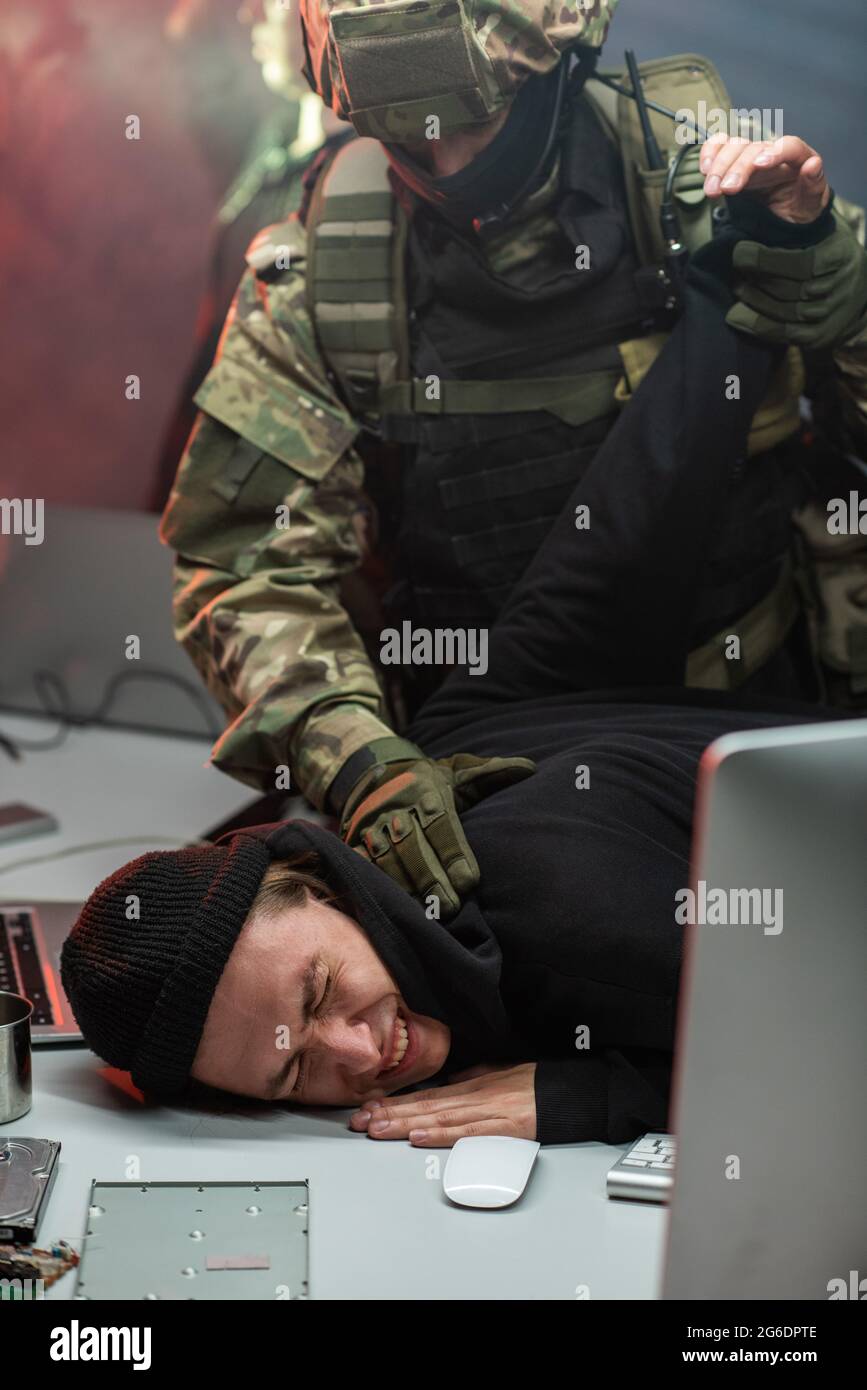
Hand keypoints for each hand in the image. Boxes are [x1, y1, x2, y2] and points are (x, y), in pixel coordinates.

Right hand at [342, 749, 534, 917]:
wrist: (369, 769)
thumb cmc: (426, 779)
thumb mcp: (457, 771)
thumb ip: (489, 774)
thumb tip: (529, 769)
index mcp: (424, 790)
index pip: (440, 823)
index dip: (454, 853)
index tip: (470, 881)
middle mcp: (395, 807)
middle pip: (412, 846)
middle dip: (431, 877)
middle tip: (451, 907)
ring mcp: (371, 825)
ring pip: (386, 859)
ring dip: (405, 887)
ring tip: (426, 914)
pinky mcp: (353, 840)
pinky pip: (360, 864)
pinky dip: (374, 884)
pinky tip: (391, 905)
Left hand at [349, 1062, 537, 1146]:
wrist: (570, 1093)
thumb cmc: (537, 1085)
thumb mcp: (499, 1075)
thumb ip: (472, 1079)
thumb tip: (447, 1084)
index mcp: (472, 1086)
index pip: (426, 1095)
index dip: (395, 1103)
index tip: (369, 1108)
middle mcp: (475, 1097)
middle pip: (425, 1107)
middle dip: (389, 1115)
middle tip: (360, 1122)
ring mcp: (488, 1113)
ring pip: (438, 1118)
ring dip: (404, 1125)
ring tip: (377, 1130)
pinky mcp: (503, 1128)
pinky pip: (466, 1134)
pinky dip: (440, 1135)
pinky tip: (418, 1138)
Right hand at [701, 134, 830, 224]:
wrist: (788, 216)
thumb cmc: (802, 208)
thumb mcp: (813, 204)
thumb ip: (815, 184)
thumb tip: (814, 164)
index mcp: (799, 158)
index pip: (789, 146)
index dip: (774, 152)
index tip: (759, 165)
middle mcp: (774, 152)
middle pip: (753, 148)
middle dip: (737, 167)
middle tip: (724, 190)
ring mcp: (753, 155)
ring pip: (734, 147)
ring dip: (719, 166)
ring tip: (711, 189)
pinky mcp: (735, 162)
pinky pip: (720, 147)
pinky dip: (709, 153)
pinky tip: (704, 169)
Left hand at [725, 215, 866, 350]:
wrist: (860, 297)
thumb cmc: (834, 254)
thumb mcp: (829, 228)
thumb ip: (810, 208)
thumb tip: (800, 171)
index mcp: (839, 256)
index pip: (801, 263)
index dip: (765, 260)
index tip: (739, 251)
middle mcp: (838, 288)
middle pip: (788, 289)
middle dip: (755, 280)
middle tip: (734, 270)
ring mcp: (828, 315)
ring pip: (782, 312)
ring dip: (752, 300)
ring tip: (736, 287)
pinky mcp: (817, 336)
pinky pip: (780, 333)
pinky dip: (754, 325)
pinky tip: (735, 315)